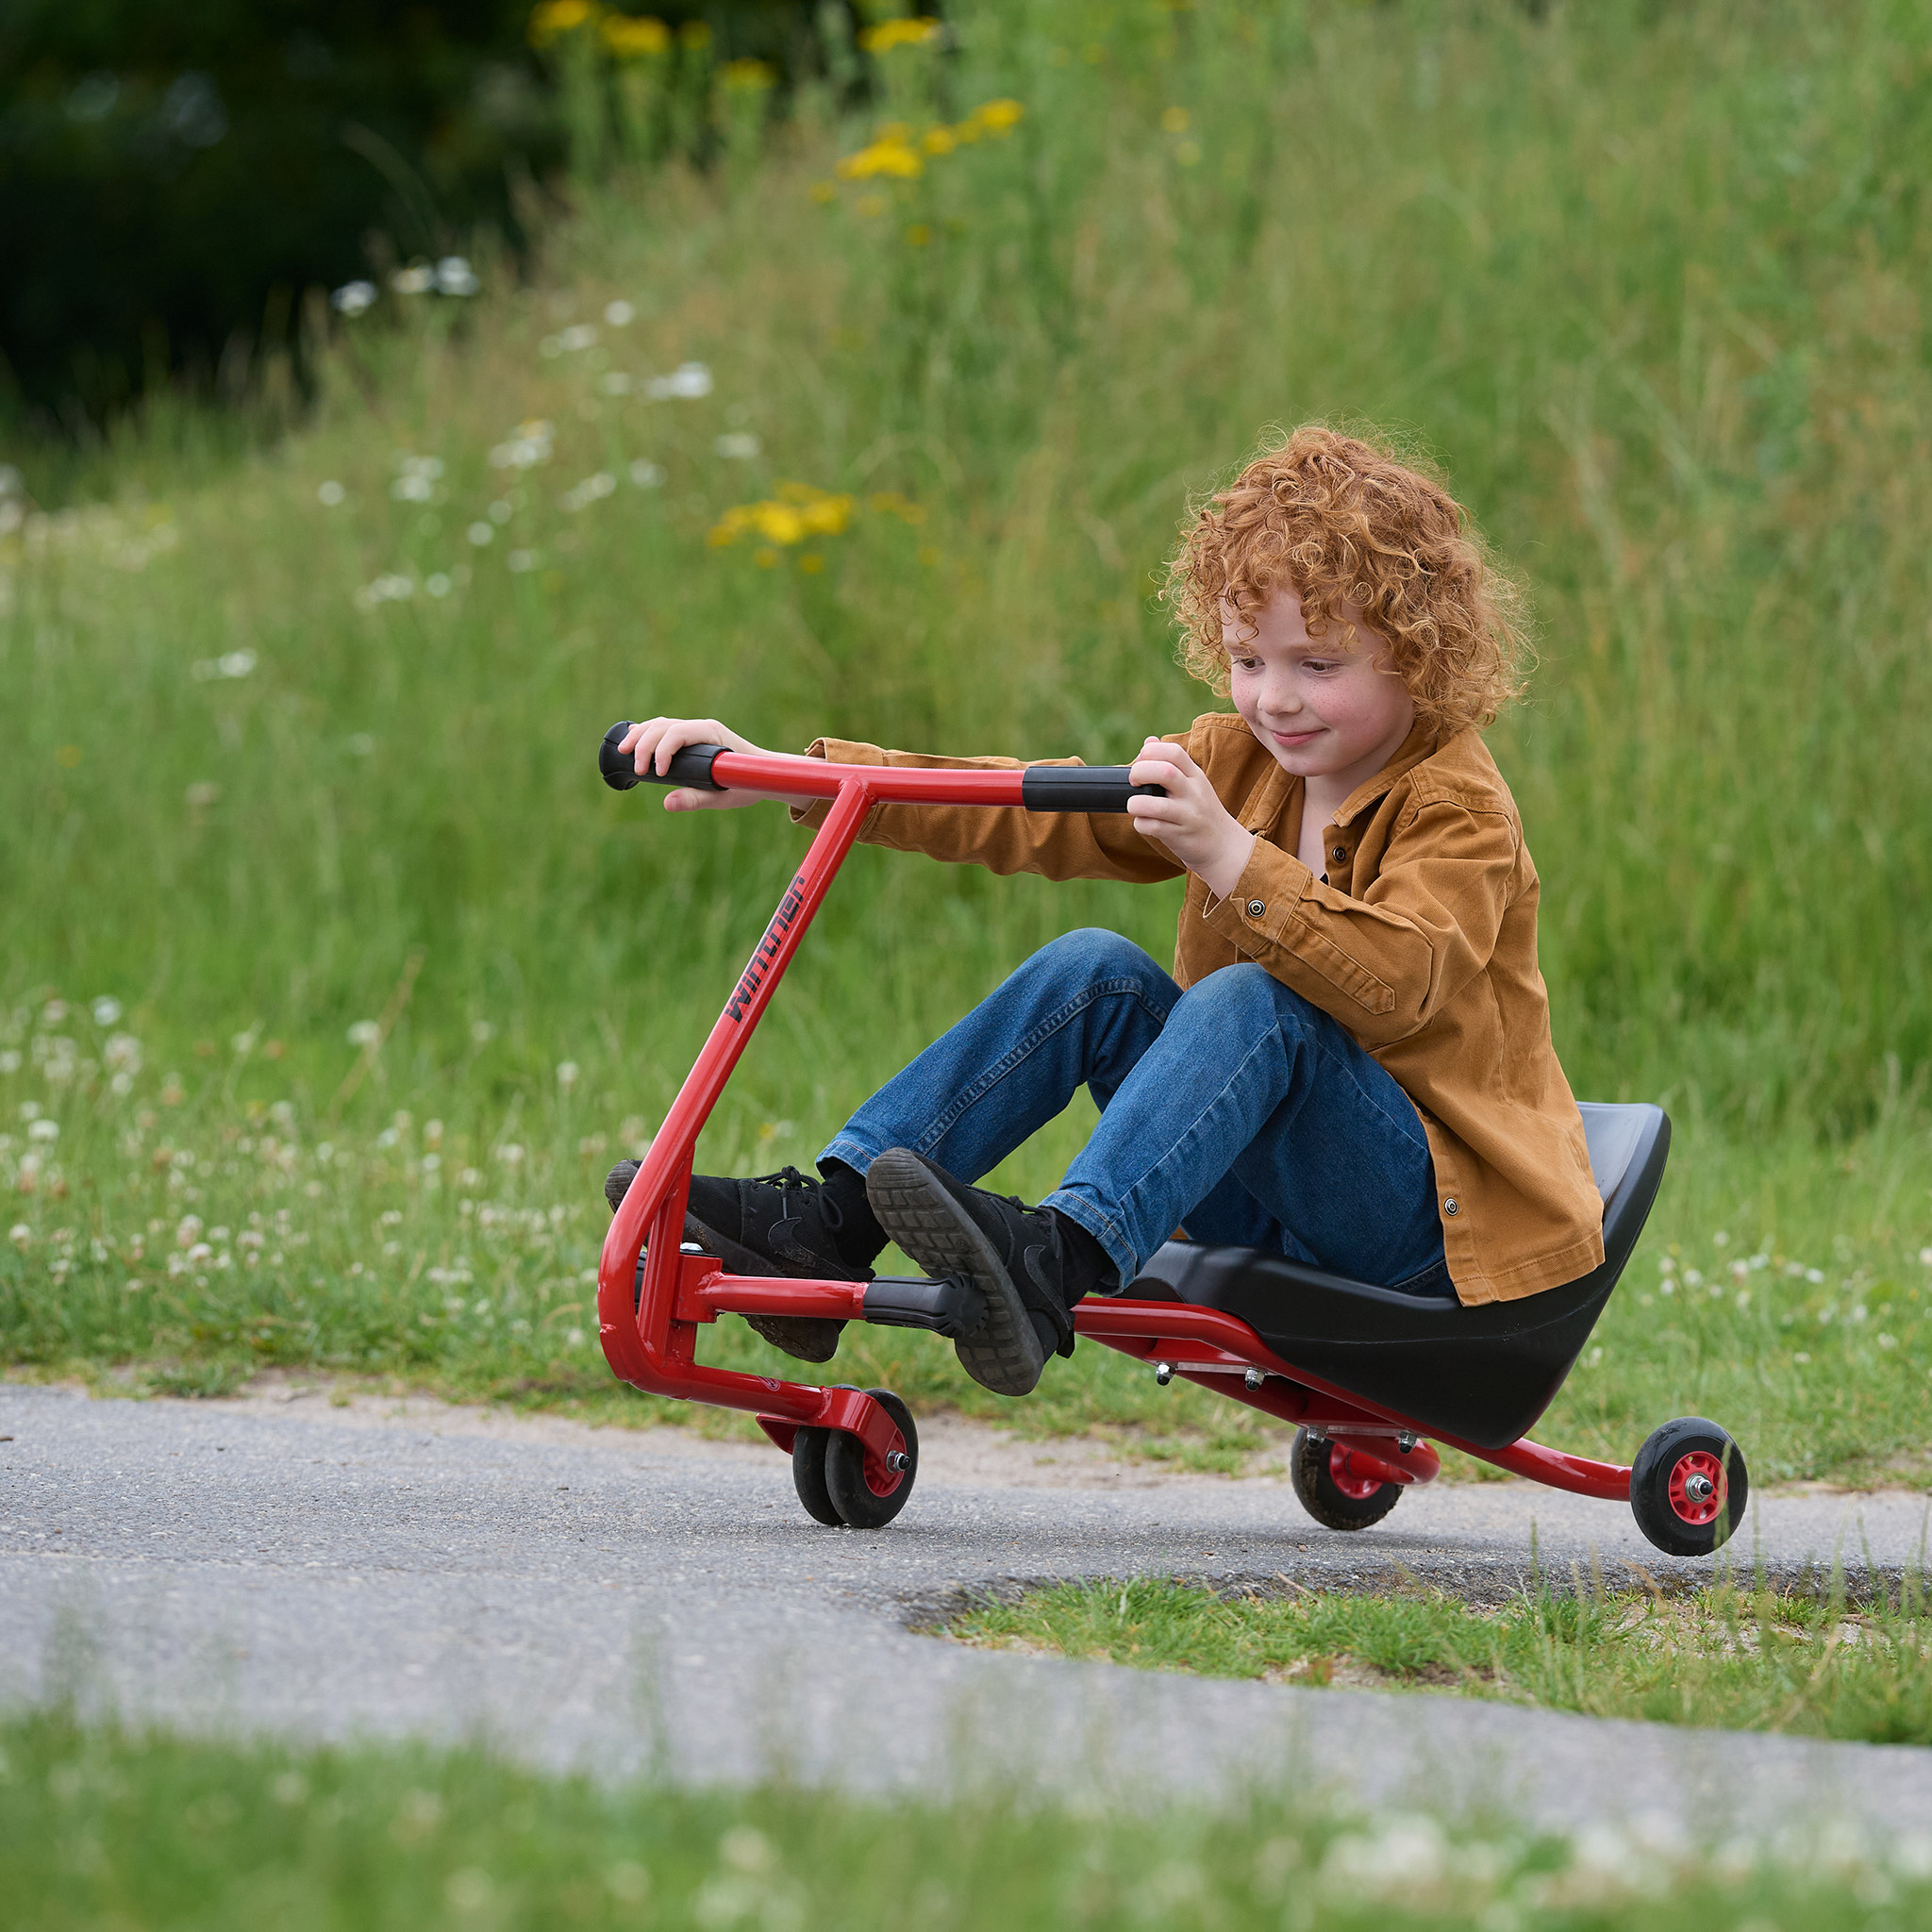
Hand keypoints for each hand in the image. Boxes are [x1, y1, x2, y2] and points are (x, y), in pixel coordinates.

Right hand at [617, 717, 783, 811]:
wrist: (763, 774)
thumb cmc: (747, 784)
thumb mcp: (723, 797)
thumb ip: (696, 800)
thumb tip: (667, 803)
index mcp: (711, 734)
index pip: (678, 733)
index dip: (662, 750)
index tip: (657, 775)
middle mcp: (702, 727)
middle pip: (664, 725)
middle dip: (644, 744)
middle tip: (636, 769)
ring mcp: (695, 730)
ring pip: (660, 724)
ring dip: (640, 736)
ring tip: (623, 752)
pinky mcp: (690, 737)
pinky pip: (663, 730)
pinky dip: (646, 734)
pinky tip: (632, 742)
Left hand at [1126, 737, 1253, 898]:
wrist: (1224, 846)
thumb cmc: (1201, 812)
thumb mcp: (1192, 784)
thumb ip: (1171, 763)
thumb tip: (1149, 742)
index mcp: (1195, 776)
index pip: (1174, 752)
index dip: (1152, 751)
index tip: (1141, 760)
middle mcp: (1194, 793)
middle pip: (1166, 772)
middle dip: (1140, 772)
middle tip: (1134, 781)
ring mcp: (1188, 816)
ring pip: (1158, 805)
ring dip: (1137, 803)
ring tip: (1134, 805)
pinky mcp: (1180, 836)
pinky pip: (1154, 828)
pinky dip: (1140, 824)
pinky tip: (1142, 822)